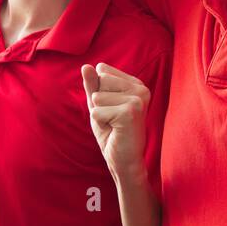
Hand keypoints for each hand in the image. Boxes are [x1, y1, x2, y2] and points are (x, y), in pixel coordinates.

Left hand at [81, 63, 149, 182]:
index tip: (111, 108)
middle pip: (101, 80)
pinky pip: (97, 111)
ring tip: (114, 125)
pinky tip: (115, 130)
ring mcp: (138, 99)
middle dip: (99, 102)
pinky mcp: (131, 112)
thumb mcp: (98, 104)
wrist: (123, 160)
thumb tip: (86, 66)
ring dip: (99, 114)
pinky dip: (100, 123)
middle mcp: (141, 88)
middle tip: (112, 119)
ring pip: (98, 96)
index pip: (102, 70)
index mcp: (136, 83)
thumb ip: (93, 85)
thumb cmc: (111, 132)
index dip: (99, 92)